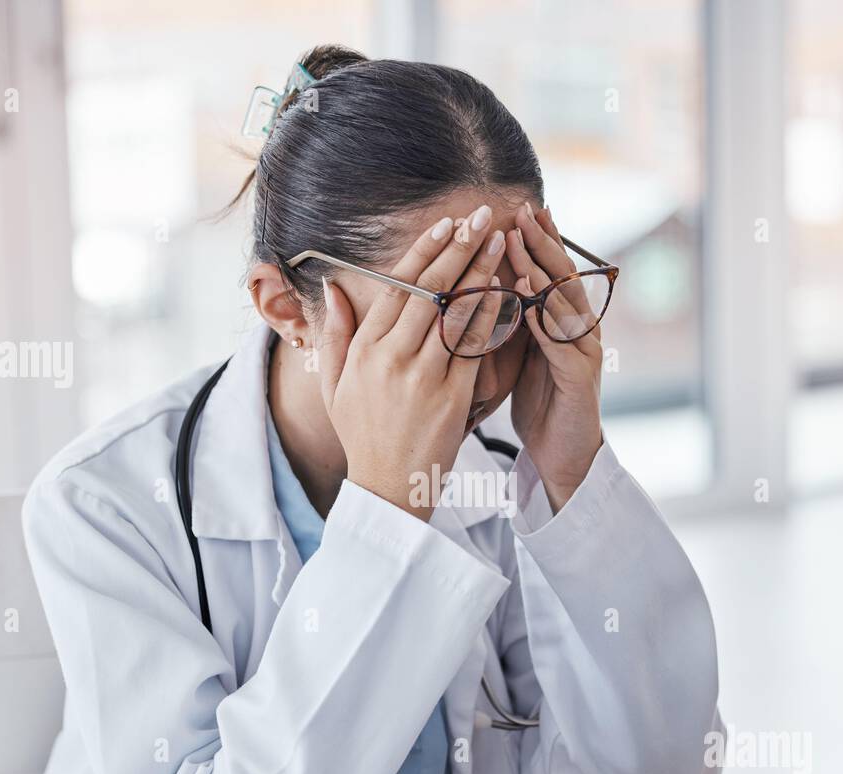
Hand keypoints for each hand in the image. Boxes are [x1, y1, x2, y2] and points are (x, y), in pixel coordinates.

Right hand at [316, 205, 509, 520]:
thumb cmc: (363, 435)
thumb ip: (334, 335)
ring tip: (501, 241)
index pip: (396, 287)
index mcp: (363, 350)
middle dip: (459, 248)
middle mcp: (391, 358)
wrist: (387, 488)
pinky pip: (474, 346)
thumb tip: (334, 289)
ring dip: (481, 272)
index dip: (424, 252)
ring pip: (456, 311)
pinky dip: (492, 315)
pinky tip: (508, 290)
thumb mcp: (334, 386)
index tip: (445, 225)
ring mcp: (422, 377)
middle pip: (430, 290)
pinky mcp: (451, 397)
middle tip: (482, 216)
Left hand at [505, 202, 603, 513]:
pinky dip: (545, 320)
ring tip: (518, 243)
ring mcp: (582, 353)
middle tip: (522, 209)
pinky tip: (528, 301)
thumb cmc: (541, 405)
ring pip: (564, 303)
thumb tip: (479, 288)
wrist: (565, 456)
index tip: (516, 210)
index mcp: (561, 323)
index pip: (548, 272)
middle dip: (541, 241)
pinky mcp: (580, 380)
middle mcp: (577, 330)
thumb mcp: (520, 357)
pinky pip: (561, 344)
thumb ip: (509, 322)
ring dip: (541, 271)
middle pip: (561, 276)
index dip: (534, 241)